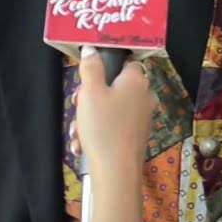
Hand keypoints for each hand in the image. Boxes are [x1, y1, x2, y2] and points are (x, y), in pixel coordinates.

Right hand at [70, 46, 156, 170]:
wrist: (117, 171)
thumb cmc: (103, 127)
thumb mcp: (90, 92)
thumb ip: (91, 67)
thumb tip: (92, 49)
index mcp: (137, 79)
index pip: (124, 61)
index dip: (103, 69)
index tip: (87, 82)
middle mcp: (144, 95)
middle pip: (113, 86)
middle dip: (90, 97)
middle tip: (78, 106)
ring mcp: (142, 116)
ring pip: (109, 108)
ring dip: (89, 118)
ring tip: (77, 131)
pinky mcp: (136, 134)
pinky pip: (113, 125)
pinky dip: (98, 132)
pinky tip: (83, 144)